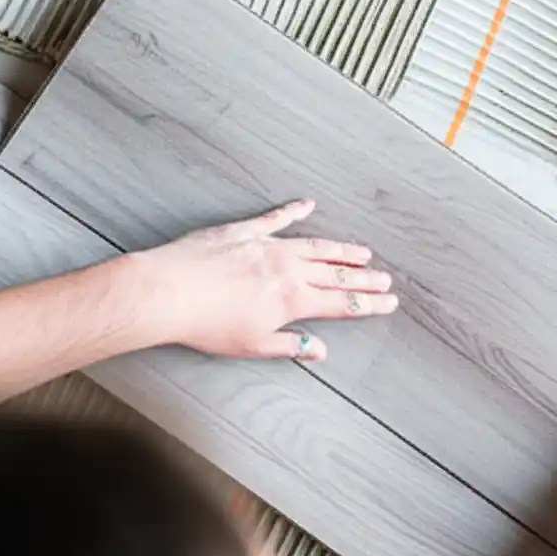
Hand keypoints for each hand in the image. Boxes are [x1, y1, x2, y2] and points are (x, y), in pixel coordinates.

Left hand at [121, 199, 397, 358]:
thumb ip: (290, 345)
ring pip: (315, 246)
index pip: (341, 303)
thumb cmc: (206, 324)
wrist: (169, 291)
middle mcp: (287, 270)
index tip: (388, 302)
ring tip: (362, 251)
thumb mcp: (252, 345)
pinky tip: (308, 205)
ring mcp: (267, 246)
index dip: (368, 304)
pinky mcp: (244, 231)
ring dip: (341, 249)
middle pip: (336, 273)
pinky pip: (276, 218)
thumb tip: (318, 350)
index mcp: (292, 300)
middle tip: (386, 278)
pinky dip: (294, 211)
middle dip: (364, 277)